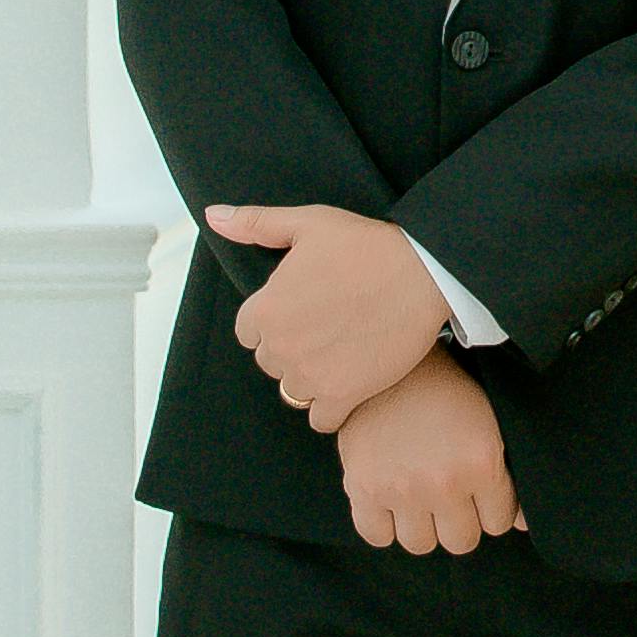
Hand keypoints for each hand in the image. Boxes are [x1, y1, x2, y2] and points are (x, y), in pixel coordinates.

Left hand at [206, 202, 446, 435]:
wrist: (423, 273)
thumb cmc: (366, 245)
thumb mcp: (307, 223)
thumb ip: (256, 224)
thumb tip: (214, 216)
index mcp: (267, 308)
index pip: (248, 332)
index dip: (272, 321)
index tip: (300, 311)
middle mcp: (282, 346)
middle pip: (271, 362)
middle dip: (291, 348)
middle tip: (325, 329)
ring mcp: (311, 374)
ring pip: (293, 391)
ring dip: (310, 378)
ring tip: (339, 355)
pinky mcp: (344, 395)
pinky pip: (321, 420)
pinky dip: (331, 409)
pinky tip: (348, 386)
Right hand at [334, 357, 524, 556]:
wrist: (393, 364)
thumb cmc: (449, 392)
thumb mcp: (491, 425)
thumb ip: (509, 478)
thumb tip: (521, 525)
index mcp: (482, 463)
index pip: (498, 523)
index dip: (491, 509)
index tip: (479, 494)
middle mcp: (444, 482)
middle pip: (461, 541)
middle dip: (460, 522)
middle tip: (450, 497)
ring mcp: (401, 487)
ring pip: (421, 544)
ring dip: (423, 527)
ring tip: (420, 499)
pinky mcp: (363, 486)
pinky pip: (376, 536)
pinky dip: (383, 525)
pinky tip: (391, 503)